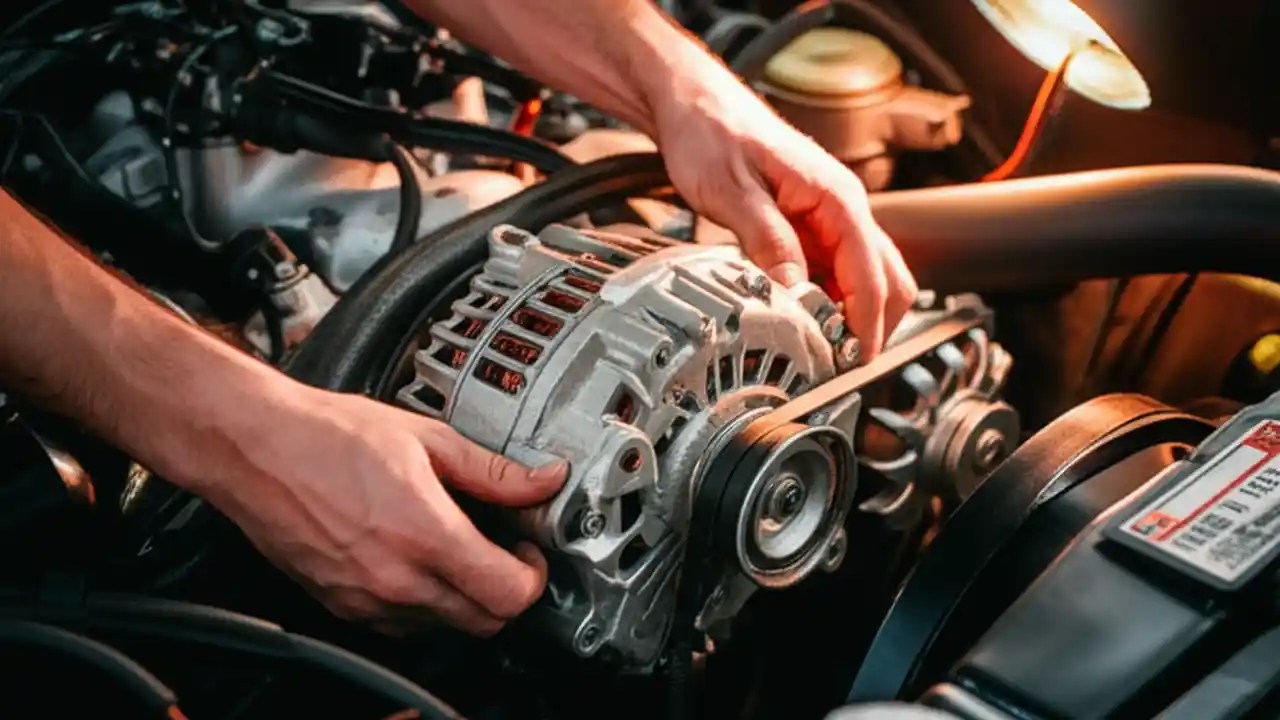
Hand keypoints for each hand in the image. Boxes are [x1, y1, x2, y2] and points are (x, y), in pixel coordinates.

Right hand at [205, 386, 567, 636]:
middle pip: (484, 622)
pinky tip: (416, 559)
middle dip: (506, 592)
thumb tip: (542, 480)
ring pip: (444, 628)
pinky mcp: (341, 607)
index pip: (508, 594)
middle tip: (503, 552)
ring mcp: (365, 599)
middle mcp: (396, 579)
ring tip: (457, 550)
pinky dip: (423, 603)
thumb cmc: (327, 435)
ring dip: (464, 599)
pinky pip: (401, 625)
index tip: (528, 552)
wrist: (255, 447)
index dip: (532, 576)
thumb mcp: (426, 439)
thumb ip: (493, 470)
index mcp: (425, 534)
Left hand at [653, 70, 917, 356]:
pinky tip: (798, 318)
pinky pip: (831, 273)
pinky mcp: (808, 228)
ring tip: (817, 351)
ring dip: (848, 316)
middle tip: (841, 366)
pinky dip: (825, 301)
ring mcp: (828, 219)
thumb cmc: (712, 133)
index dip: (868, 323)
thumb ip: (766, 242)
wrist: (693, 105)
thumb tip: (793, 292)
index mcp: (836, 197)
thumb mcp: (732, 191)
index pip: (872, 274)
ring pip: (863, 280)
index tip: (856, 361)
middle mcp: (843, 208)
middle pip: (887, 280)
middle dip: (873, 325)